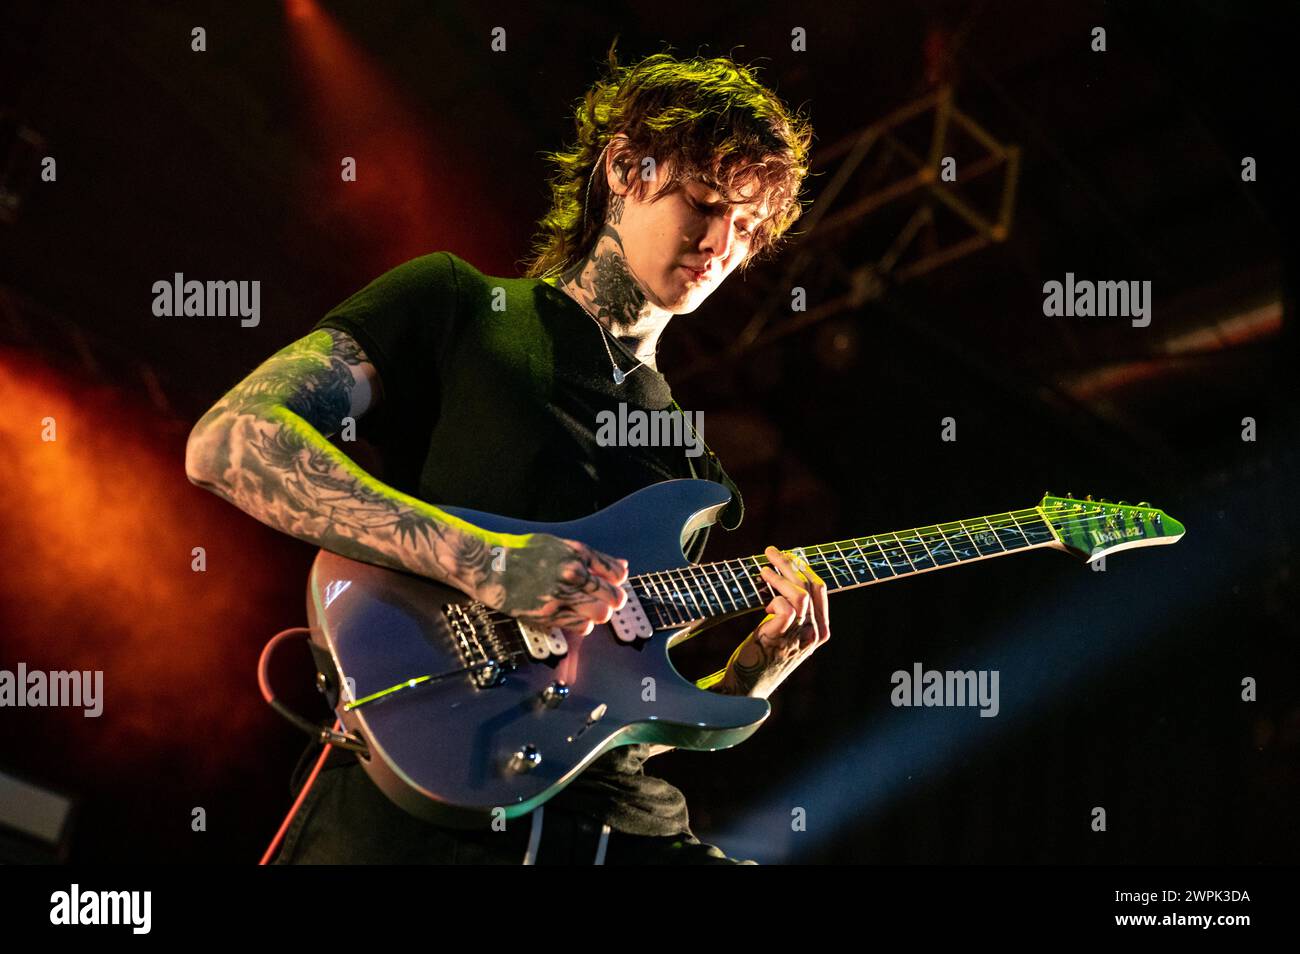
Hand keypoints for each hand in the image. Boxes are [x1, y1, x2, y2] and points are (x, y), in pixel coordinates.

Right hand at [474, 532, 627, 638]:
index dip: (616, 582)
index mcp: (578, 553)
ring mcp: (562, 595)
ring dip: (597, 614)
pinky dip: (582, 624)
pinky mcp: (549, 615)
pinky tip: (571, 615)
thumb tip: (622, 567)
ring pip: (601, 615)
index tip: (611, 585)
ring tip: (585, 609)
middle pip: (614, 597)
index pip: (617, 574)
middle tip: (604, 602)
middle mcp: (573, 574)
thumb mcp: (560, 545)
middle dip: (613, 601)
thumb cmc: (522, 553)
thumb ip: (593, 558)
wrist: (489, 565)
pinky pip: (582, 627)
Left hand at [715, 546, 829, 697]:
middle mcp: (813, 634)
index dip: (804, 567)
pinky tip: (763, 601)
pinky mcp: (779, 639)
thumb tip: (782, 577)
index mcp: (819, 630)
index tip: (788, 555)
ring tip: (762, 570)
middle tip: (770, 552)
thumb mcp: (784, 632)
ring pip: (799, 594)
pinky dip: (774, 598)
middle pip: (809, 586)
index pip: (820, 589)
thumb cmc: (762, 655)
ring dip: (779, 576)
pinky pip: (785, 608)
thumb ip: (790, 612)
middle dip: (789, 563)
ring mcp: (798, 638)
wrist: (746, 685)